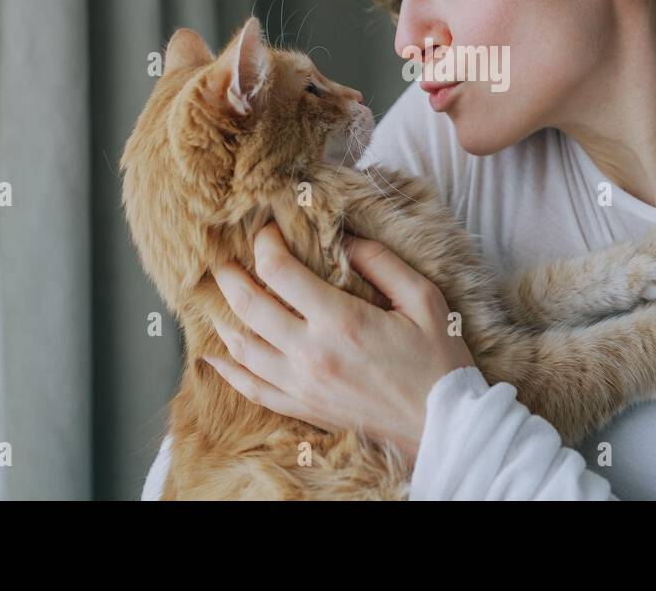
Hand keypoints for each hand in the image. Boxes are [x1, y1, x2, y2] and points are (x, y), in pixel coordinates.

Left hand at [203, 221, 476, 462]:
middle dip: (229, 275)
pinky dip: (227, 370)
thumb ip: (381, 262)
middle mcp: (311, 353)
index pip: (279, 272)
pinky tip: (213, 355)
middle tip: (223, 257)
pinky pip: (251, 388)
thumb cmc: (438, 360)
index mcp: (341, 320)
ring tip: (217, 295)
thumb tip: (344, 237)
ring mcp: (302, 385)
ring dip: (222, 316)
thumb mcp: (423, 299)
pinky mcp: (303, 408)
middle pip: (248, 306)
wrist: (442, 425)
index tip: (267, 230)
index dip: (265, 244)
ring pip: (241, 347)